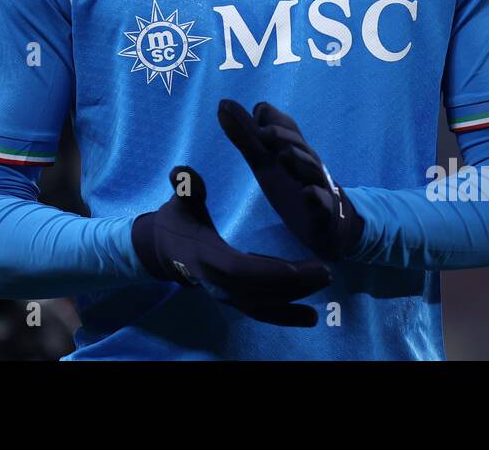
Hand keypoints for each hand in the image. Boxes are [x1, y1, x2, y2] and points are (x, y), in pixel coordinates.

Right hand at [131, 165, 331, 326]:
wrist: (162, 250)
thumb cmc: (176, 221)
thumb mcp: (179, 200)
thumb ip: (185, 187)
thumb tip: (183, 173)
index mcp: (205, 256)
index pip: (238, 269)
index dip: (267, 270)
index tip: (296, 268)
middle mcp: (216, 282)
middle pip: (258, 290)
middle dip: (293, 284)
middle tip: (325, 270)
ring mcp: (225, 294)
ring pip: (263, 304)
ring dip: (295, 298)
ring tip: (325, 281)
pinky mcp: (234, 299)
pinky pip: (261, 312)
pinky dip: (286, 316)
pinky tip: (311, 317)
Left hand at [218, 100, 364, 261]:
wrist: (324, 218)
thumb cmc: (291, 179)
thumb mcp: (263, 159)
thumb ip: (244, 135)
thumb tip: (222, 103)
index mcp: (292, 147)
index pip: (285, 125)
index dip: (269, 120)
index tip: (256, 117)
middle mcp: (306, 161)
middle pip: (298, 144)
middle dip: (283, 137)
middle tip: (264, 133)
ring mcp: (316, 184)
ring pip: (311, 169)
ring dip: (299, 161)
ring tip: (283, 156)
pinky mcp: (322, 209)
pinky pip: (322, 202)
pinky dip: (315, 196)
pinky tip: (308, 194)